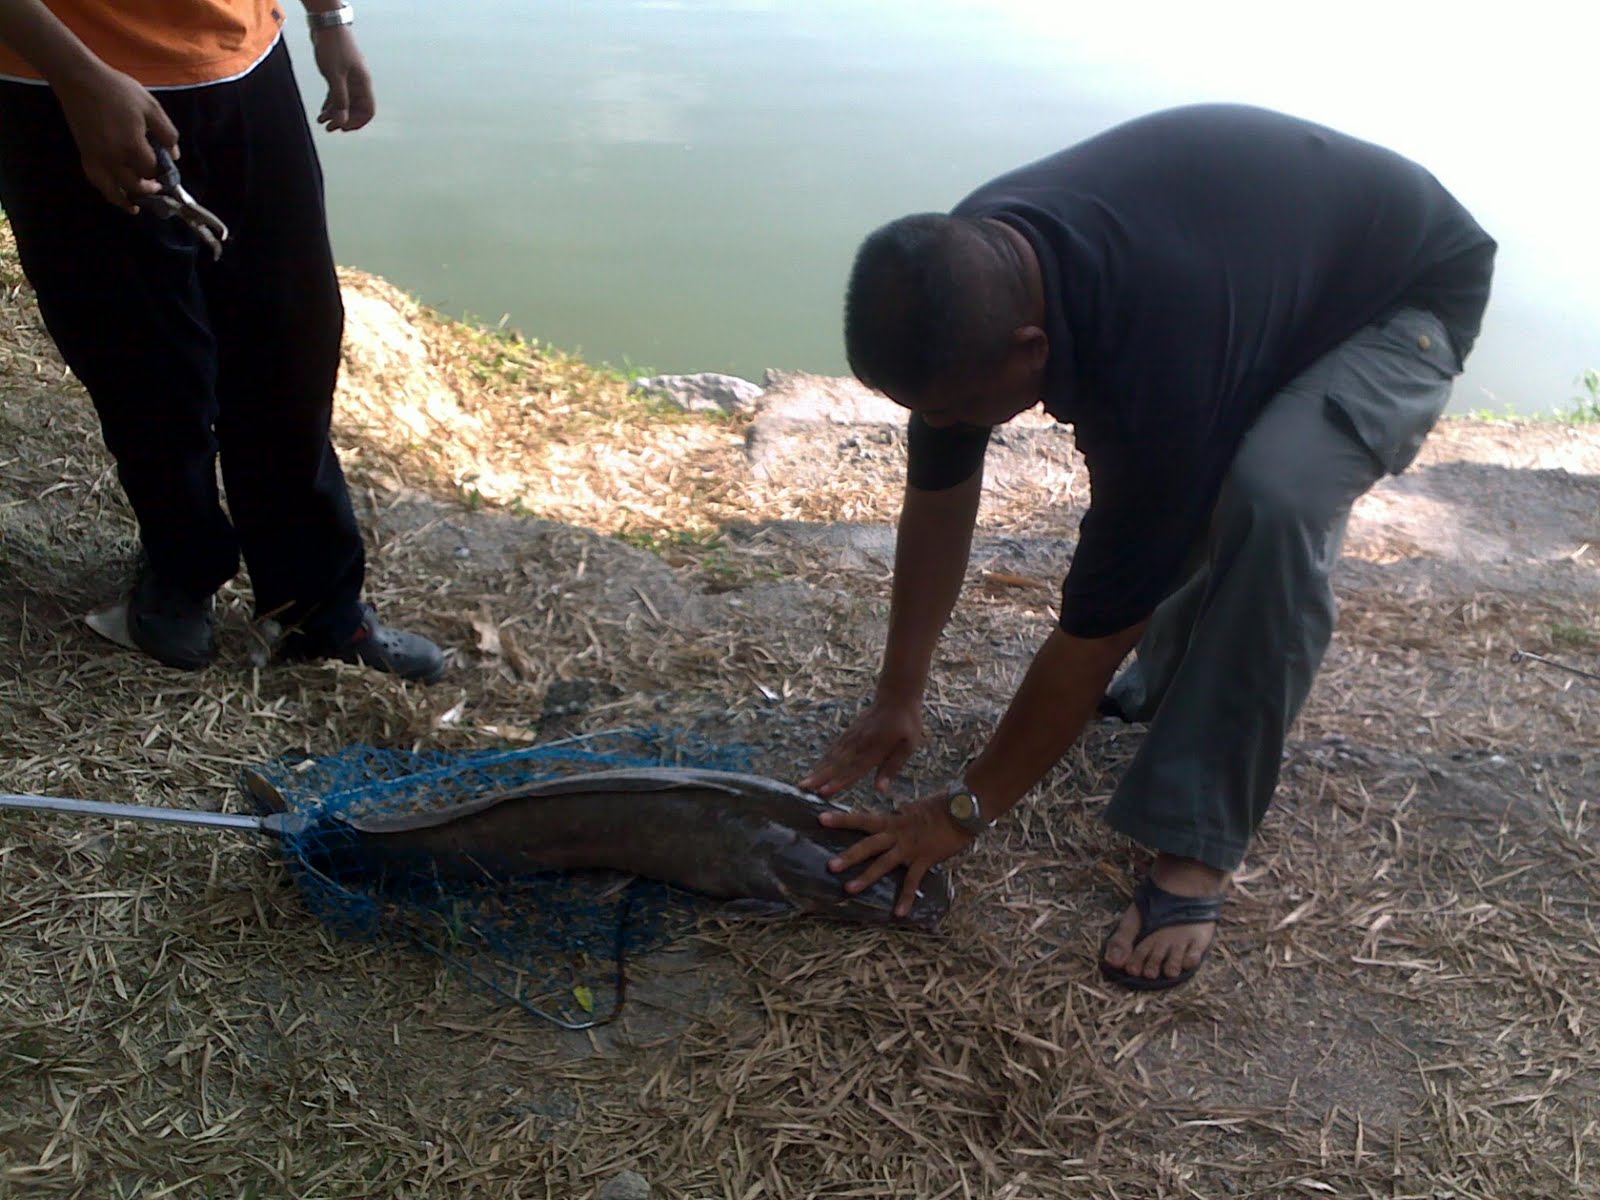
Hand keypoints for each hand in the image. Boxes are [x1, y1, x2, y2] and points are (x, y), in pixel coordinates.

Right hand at [53, 63, 177, 210]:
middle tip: (158, 188)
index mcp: (133, 146)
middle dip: (149, 190)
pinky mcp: (84, 154)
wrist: (80, 79)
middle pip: (135, 185)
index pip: (152, 170)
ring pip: (113, 190)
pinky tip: (115, 194)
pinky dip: (106, 191)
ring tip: (136, 207)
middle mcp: (114, 158)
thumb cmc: (118, 90)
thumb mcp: (152, 107)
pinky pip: (96, 180)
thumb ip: (167, 133)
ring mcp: (97, 158)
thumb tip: (174, 155)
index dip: (162, 173)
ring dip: (127, 200)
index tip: (167, 170)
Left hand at [312, 27, 374, 130]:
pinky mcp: (340, 75)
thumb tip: (342, 121)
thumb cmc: (334, 47)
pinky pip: (338, 95)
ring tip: (322, 122)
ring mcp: (349, 79)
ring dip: (335, 114)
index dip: (357, 122)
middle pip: (356, 109)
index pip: (368, 111)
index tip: (342, 127)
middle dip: (343, 120)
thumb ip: (340, 99)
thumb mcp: (335, 76)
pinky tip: (322, 112)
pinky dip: (330, 104)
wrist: (327, 26)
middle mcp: (359, 84)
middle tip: (330, 129)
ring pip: (345, 103)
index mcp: (363, 84)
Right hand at [800, 696, 922, 797]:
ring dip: (818, 769)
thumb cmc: (906, 723)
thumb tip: (880, 790)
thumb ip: (892, 767)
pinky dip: (824, 759)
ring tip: (805, 782)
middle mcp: (861, 742)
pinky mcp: (850, 732)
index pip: (856, 768)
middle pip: (839, 762)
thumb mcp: (908, 746)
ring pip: (833, 755)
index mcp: (877, 747)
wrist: (896, 695)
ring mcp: (853, 736)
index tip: (824, 792)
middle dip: (821, 777)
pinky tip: (816, 768)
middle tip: (804, 788)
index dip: (840, 781)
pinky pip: (835, 747)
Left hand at [819, 792, 971, 917]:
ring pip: (883, 864)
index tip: (820, 818)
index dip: (841, 819)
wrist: (964, 810)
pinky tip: (899, 914)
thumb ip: (900, 814)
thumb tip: (894, 812)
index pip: (862, 819)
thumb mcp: (914, 808)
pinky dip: (906, 898)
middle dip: (849, 856)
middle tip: (829, 866)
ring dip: (866, 877)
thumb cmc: (941, 806)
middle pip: (868, 845)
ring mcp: (909, 848)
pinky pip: (912, 882)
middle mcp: (897, 834)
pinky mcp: (924, 859)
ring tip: (849, 889)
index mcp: (892, 820)